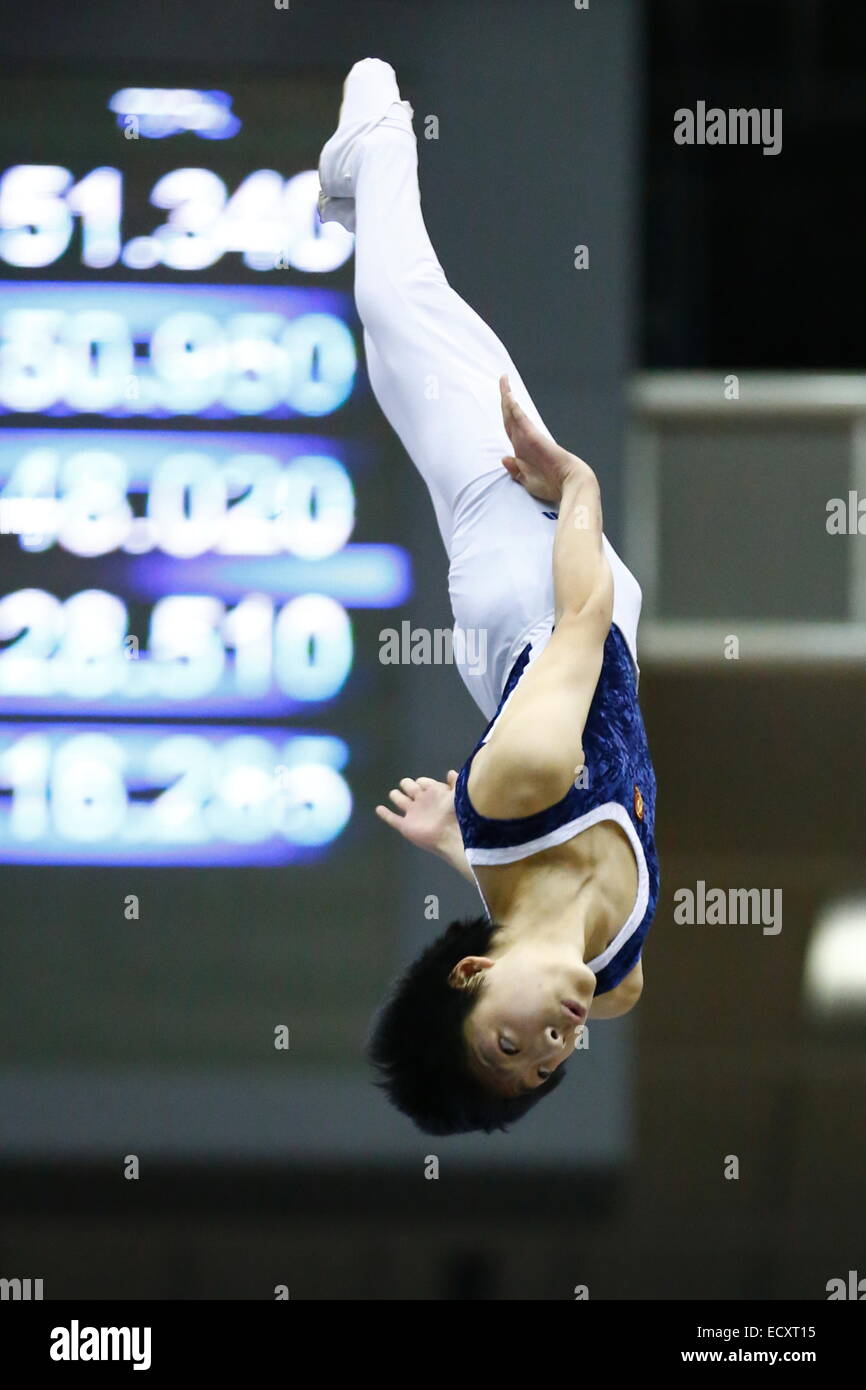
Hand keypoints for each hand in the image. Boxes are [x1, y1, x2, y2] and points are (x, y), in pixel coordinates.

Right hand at [375, 771, 458, 854]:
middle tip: (407, 785)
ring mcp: (413, 814)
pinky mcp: (406, 826)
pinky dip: (385, 813)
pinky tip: (379, 809)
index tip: (424, 784)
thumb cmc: (456, 812)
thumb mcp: (458, 792)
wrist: (452, 834)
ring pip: (400, 801)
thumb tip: (451, 772)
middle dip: (407, 784)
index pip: (423, 782)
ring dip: (396, 795)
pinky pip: (392, 818)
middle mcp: (422, 801)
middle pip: (409, 787)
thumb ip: (455, 782)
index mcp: (434, 793)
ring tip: (395, 794)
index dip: (422, 781)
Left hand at [499, 374, 583, 502]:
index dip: (505, 415)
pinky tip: (508, 395)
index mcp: (522, 451)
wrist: (568, 483)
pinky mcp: (532, 436)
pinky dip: (513, 407)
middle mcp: (524, 441)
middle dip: (505, 398)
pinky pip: (520, 418)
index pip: (510, 428)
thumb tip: (504, 458)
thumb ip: (515, 470)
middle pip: (509, 416)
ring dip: (507, 396)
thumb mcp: (527, 480)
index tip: (504, 404)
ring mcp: (527, 437)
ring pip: (512, 413)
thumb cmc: (551, 485)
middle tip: (503, 380)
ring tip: (504, 379)